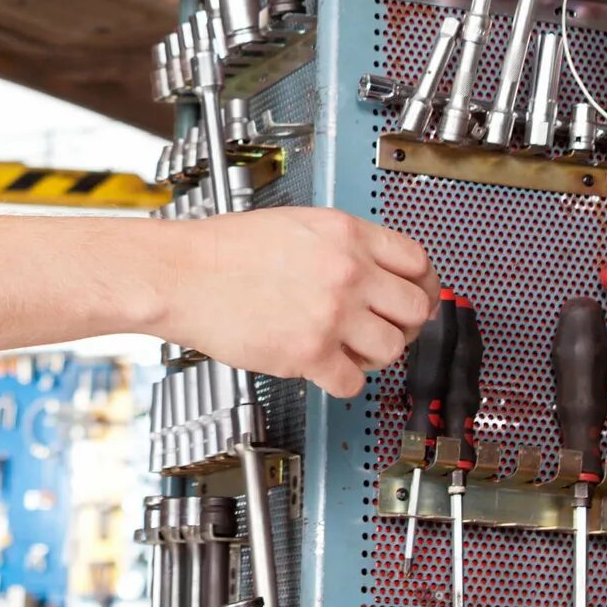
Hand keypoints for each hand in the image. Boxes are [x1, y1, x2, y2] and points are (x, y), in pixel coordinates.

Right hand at [169, 206, 435, 396]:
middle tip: (386, 328)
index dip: (423, 285)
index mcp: (346, 235)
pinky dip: (343, 381)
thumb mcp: (299, 224)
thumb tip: (377, 271)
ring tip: (350, 349)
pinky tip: (326, 367)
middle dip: (404, 324)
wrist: (183, 274)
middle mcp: (347, 273)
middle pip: (415, 309)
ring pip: (392, 349)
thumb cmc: (225, 250)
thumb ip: (343, 245)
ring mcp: (331, 315)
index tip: (417, 298)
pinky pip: (353, 382)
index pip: (418, 262)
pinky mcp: (310, 353)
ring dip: (374, 355)